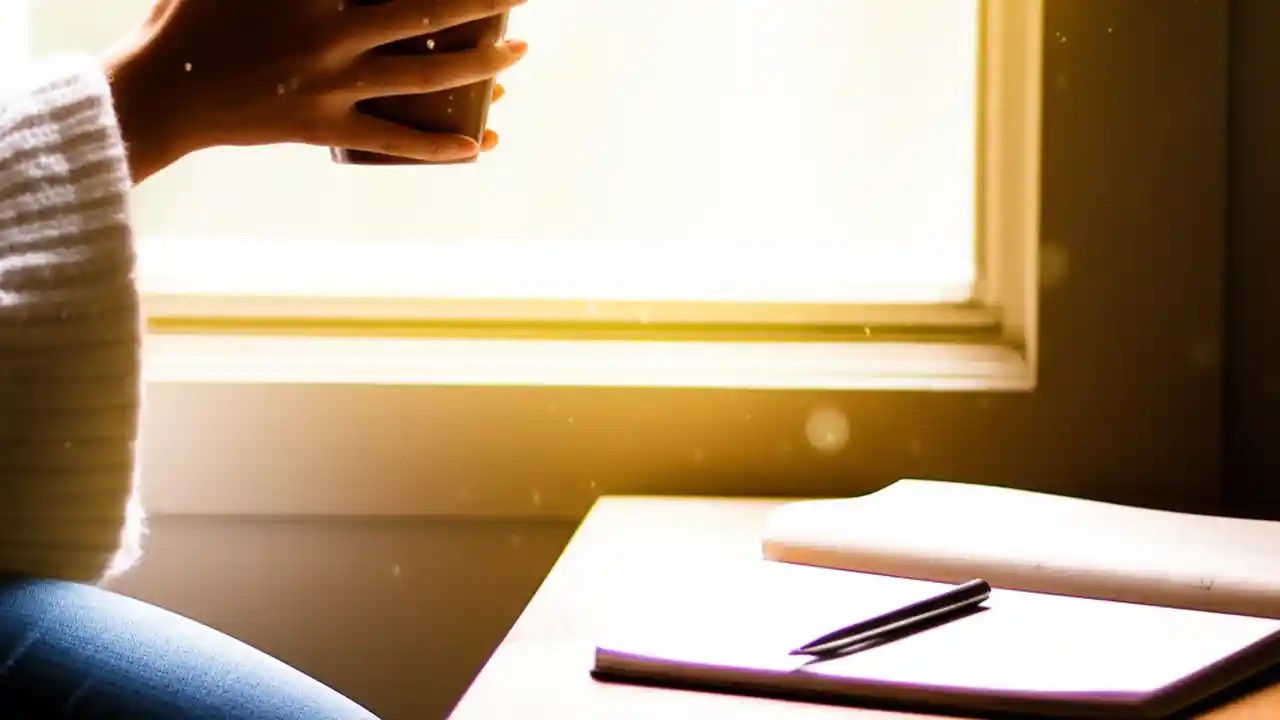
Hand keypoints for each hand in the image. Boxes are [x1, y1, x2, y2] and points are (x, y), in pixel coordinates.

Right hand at [103, 0, 527, 182]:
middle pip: (426, 15)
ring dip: (480, 68)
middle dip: (483, 3)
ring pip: (424, 79)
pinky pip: (393, 141)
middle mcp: (331, 36)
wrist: (161, 92)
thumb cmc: (192, 19)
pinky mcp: (324, 127)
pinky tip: (478, 145)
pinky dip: (437, 148)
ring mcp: (331, 86)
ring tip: (519, 56)